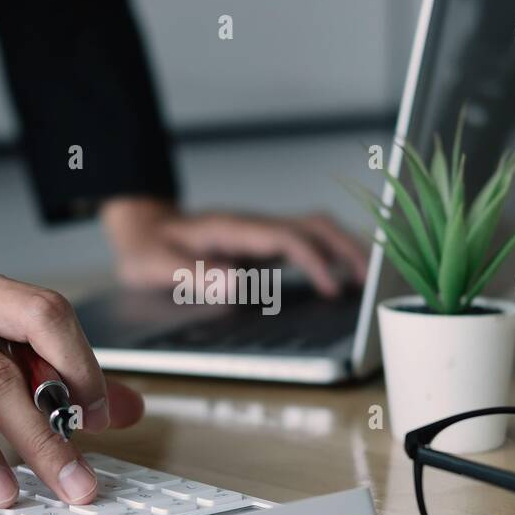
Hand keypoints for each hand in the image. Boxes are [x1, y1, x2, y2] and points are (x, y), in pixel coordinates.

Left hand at [101, 197, 367, 295]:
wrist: (143, 229)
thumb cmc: (148, 248)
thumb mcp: (154, 264)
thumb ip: (191, 274)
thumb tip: (234, 285)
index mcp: (232, 229)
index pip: (286, 237)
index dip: (314, 261)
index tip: (332, 289)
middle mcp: (253, 227)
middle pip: (313, 226)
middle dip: (346, 249)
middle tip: (372, 282)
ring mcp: (260, 234)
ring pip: (315, 231)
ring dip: (345, 250)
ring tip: (369, 281)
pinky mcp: (262, 246)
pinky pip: (306, 244)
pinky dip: (330, 256)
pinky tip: (342, 279)